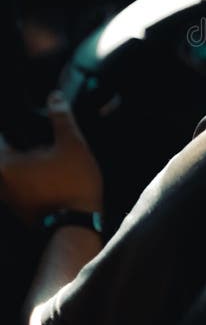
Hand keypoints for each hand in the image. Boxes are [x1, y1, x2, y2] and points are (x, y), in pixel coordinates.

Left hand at [0, 91, 102, 226]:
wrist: (78, 227)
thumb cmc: (73, 186)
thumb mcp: (72, 144)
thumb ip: (61, 118)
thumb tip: (54, 96)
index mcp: (5, 163)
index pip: (1, 134)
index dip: (14, 123)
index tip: (26, 118)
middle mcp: (0, 180)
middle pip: (6, 151)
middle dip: (20, 141)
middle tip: (42, 135)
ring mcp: (6, 195)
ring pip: (11, 168)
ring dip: (24, 159)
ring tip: (46, 151)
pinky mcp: (17, 205)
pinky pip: (17, 181)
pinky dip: (28, 173)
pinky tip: (47, 168)